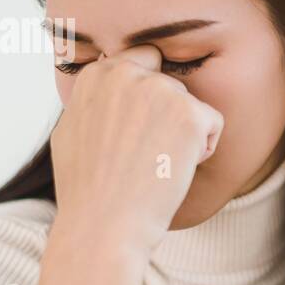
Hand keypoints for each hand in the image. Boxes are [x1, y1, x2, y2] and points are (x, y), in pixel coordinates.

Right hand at [49, 45, 223, 256]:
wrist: (103, 225)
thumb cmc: (86, 190)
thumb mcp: (70, 131)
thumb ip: (93, 100)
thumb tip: (103, 85)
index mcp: (98, 74)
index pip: (143, 59)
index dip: (149, 93)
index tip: (142, 125)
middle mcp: (128, 73)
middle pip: (171, 85)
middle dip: (168, 116)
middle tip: (144, 156)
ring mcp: (160, 90)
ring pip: (191, 105)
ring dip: (184, 135)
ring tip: (154, 165)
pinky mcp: (189, 113)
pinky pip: (213, 124)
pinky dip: (202, 150)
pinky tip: (173, 170)